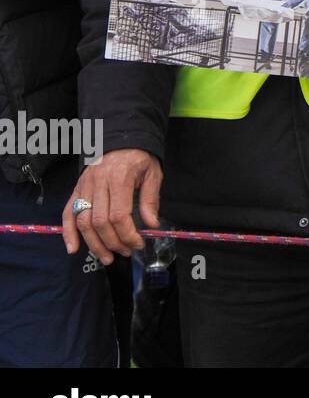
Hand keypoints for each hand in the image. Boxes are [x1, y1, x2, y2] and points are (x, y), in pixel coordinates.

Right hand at [62, 149, 161, 264]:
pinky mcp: (76, 190)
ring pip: (83, 222)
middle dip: (113, 242)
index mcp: (119, 179)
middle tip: (126, 252)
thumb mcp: (153, 174)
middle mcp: (98, 184)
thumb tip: (152, 225)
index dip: (128, 234)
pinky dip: (68, 233)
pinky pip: (67, 213)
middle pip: (100, 222)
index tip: (138, 243)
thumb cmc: (139, 158)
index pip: (119, 215)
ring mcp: (84, 187)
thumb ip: (151, 199)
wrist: (121, 139)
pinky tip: (73, 249)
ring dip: (94, 244)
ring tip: (107, 257)